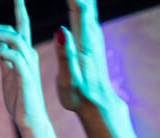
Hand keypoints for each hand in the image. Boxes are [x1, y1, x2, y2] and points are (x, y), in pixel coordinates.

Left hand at [0, 1, 47, 128]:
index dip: (19, 9)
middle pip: (15, 29)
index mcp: (26, 53)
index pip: (22, 26)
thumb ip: (3, 58)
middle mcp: (30, 55)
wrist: (29, 119)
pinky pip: (13, 56)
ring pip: (15, 38)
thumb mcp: (8, 74)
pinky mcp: (26, 76)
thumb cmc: (19, 98)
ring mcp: (29, 64)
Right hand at [55, 0, 120, 114]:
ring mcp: (92, 32)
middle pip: (84, 0)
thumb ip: (65, 53)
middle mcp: (91, 31)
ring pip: (85, 3)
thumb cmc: (81, 96)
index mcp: (85, 39)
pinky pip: (83, 9)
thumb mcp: (70, 78)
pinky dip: (77, 0)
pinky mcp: (90, 36)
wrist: (98, 104)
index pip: (78, 5)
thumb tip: (61, 30)